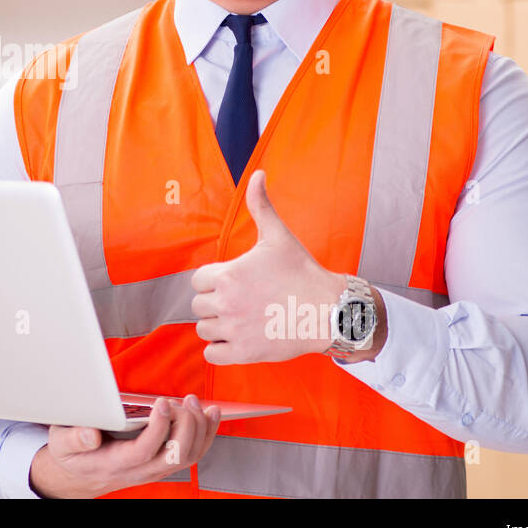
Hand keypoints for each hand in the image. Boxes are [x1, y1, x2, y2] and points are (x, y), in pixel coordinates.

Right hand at [28, 396, 220, 497]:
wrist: (79, 473)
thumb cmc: (71, 452)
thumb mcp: (61, 442)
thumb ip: (73, 438)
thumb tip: (90, 434)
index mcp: (114, 463)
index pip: (144, 451)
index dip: (158, 428)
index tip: (162, 402)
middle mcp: (139, 471)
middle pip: (174, 455)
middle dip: (185, 425)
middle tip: (183, 400)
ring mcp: (153, 469)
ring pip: (187, 456)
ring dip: (199, 429)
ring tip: (196, 403)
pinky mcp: (161, 463)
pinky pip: (191, 454)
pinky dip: (205, 435)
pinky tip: (209, 415)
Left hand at [191, 169, 344, 364]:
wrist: (330, 311)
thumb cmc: (302, 272)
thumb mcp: (278, 236)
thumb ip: (261, 205)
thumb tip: (258, 174)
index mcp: (227, 275)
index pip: (197, 281)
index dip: (214, 280)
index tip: (235, 281)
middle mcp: (225, 303)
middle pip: (198, 306)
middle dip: (215, 302)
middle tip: (241, 300)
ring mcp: (234, 330)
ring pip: (204, 329)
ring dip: (218, 325)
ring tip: (241, 318)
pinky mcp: (243, 353)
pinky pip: (212, 354)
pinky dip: (220, 349)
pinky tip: (238, 338)